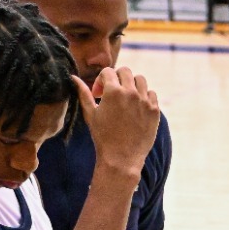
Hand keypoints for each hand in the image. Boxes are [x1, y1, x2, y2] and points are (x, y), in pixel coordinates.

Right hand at [72, 65, 159, 179]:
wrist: (122, 158)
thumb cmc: (102, 137)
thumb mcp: (90, 114)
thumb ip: (83, 93)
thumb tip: (74, 77)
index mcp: (113, 91)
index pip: (108, 71)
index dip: (101, 80)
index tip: (99, 94)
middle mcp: (131, 92)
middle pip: (125, 71)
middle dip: (117, 78)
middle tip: (112, 93)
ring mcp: (144, 101)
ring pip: (140, 80)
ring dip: (132, 84)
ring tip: (125, 98)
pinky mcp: (155, 110)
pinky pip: (151, 94)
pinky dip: (144, 96)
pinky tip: (136, 107)